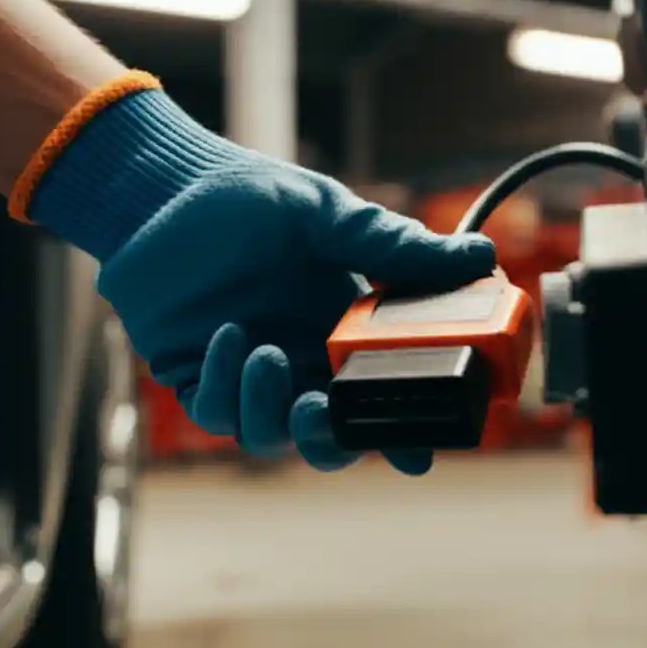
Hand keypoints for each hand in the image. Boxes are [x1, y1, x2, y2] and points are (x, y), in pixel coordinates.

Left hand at [26, 86, 495, 473]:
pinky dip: (224, 384)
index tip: (418, 457)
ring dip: (271, 410)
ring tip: (266, 354)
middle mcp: (302, 363)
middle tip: (320, 410)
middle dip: (331, 442)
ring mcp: (249, 376)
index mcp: (345, 334)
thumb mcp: (331, 217)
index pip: (383, 398)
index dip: (404, 437)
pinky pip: (215, 412)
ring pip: (270, 438)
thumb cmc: (250, 200)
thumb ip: (398, 247)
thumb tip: (480, 256)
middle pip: (328, 439)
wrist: (167, 190)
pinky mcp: (199, 377)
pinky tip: (225, 334)